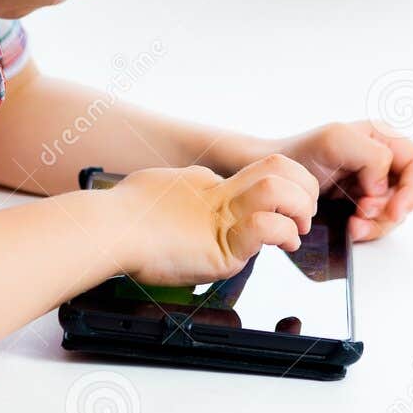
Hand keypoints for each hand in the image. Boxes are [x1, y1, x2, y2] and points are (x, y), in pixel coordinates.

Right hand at [115, 155, 319, 286]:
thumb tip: (197, 188)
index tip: (289, 209)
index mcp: (208, 187)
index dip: (287, 184)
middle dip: (303, 189)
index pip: (264, 171)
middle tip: (302, 214)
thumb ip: (186, 192)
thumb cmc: (124, 218)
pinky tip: (283, 244)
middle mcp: (221, 196)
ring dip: (299, 209)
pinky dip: (282, 232)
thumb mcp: (163, 192)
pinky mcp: (222, 245)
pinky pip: (265, 227)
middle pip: (280, 167)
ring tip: (296, 229)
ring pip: (279, 188)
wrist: (108, 230)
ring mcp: (223, 218)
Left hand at [271, 120, 412, 242]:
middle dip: (391, 211)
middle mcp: (386, 162)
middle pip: (412, 195)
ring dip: (377, 224)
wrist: (275, 179)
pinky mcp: (364, 206)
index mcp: (385, 138)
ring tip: (352, 225)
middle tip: (363, 215)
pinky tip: (351, 228)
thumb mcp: (335, 139)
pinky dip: (368, 230)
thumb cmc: (300, 152)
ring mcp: (375, 186)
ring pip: (396, 213)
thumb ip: (372, 155)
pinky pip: (379, 224)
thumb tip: (384, 187)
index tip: (393, 209)